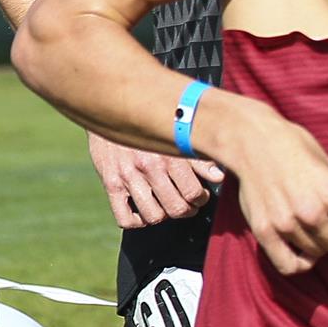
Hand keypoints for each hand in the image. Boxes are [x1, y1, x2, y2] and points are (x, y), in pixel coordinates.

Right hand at [88, 130, 222, 228]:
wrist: (108, 104)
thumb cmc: (147, 120)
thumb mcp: (174, 133)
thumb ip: (197, 157)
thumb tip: (219, 176)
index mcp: (168, 154)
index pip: (193, 193)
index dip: (200, 199)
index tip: (198, 194)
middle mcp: (148, 166)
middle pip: (176, 208)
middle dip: (185, 209)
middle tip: (185, 202)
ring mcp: (127, 176)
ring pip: (153, 216)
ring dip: (163, 215)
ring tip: (164, 204)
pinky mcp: (109, 182)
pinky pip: (124, 218)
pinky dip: (136, 221)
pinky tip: (141, 209)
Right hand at [226, 112, 327, 275]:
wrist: (252, 140)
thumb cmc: (296, 149)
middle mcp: (311, 213)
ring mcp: (286, 223)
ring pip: (315, 254)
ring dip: (318, 246)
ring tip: (311, 231)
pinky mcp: (263, 230)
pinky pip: (288, 265)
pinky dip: (299, 264)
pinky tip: (300, 251)